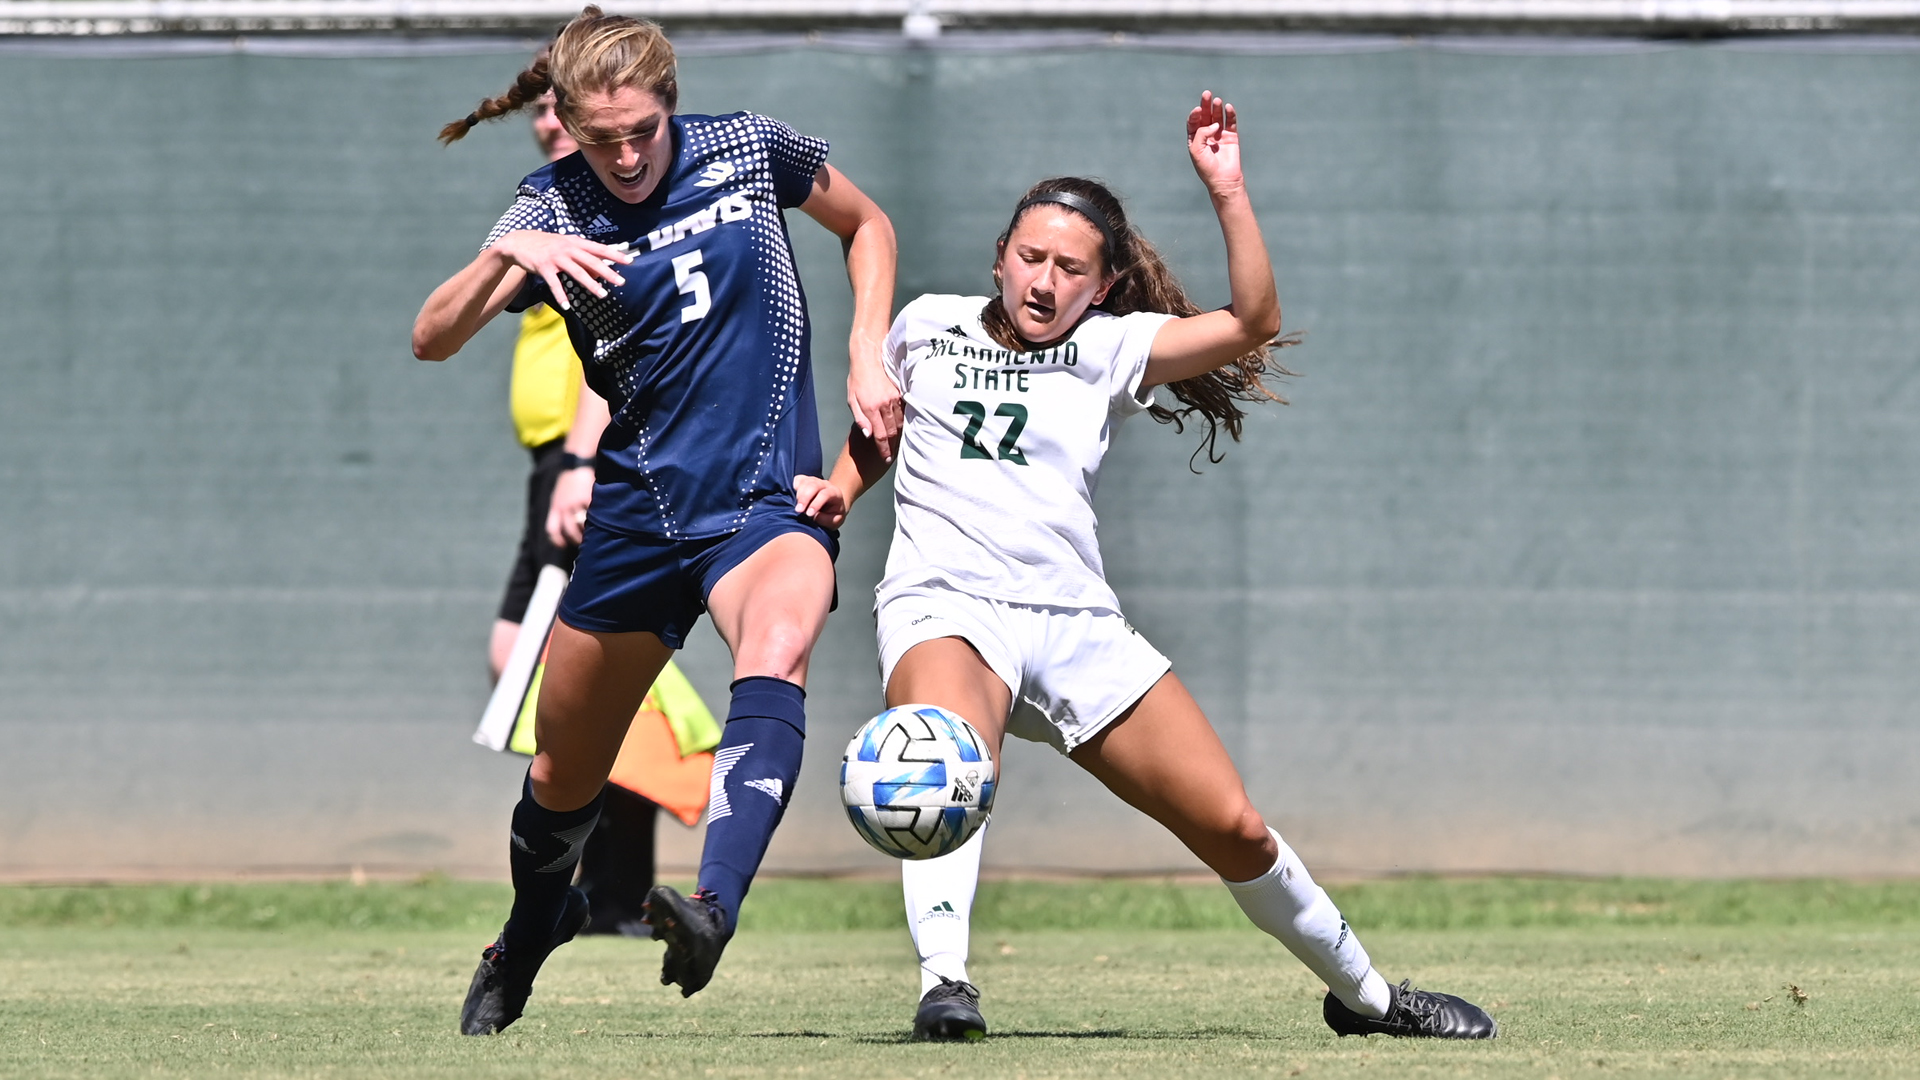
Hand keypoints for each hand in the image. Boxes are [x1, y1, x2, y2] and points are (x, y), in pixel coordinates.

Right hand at [492, 231, 632, 310]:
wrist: (519, 241)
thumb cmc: (547, 245)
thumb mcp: (567, 247)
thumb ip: (583, 258)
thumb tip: (601, 270)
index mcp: (575, 242)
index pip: (598, 248)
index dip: (614, 254)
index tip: (629, 260)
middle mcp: (567, 248)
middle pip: (591, 261)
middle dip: (607, 272)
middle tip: (621, 281)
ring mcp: (556, 257)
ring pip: (577, 272)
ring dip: (590, 284)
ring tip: (602, 295)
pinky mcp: (544, 267)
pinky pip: (554, 283)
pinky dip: (560, 295)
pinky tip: (567, 306)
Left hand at [545, 465, 593, 546]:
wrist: (576, 462)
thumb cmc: (569, 480)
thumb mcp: (558, 495)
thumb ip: (560, 509)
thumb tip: (566, 526)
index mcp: (556, 507)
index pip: (553, 529)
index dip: (558, 540)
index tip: (564, 545)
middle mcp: (564, 507)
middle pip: (569, 530)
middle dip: (577, 539)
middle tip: (584, 542)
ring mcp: (576, 503)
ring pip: (582, 525)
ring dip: (588, 532)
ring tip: (594, 533)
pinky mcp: (588, 499)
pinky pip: (593, 515)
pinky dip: (597, 520)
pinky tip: (602, 522)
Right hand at [794, 474, 849, 528]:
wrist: (831, 504)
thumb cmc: (832, 514)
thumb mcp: (834, 521)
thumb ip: (826, 520)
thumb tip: (813, 516)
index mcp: (834, 493)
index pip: (825, 494)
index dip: (816, 504)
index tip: (808, 514)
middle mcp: (824, 484)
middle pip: (814, 486)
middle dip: (804, 498)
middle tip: (798, 511)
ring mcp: (814, 480)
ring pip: (805, 482)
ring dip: (799, 495)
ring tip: (797, 508)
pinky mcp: (805, 480)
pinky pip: (798, 480)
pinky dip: (794, 487)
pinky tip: (793, 497)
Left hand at [848, 359, 902, 460]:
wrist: (870, 356)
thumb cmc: (857, 378)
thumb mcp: (851, 399)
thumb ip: (859, 419)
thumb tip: (868, 435)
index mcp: (870, 408)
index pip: (880, 435)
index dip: (884, 449)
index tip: (886, 458)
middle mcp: (884, 405)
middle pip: (892, 432)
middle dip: (892, 446)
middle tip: (892, 455)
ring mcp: (895, 399)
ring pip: (901, 423)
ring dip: (900, 435)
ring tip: (898, 444)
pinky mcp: (902, 393)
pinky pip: (905, 412)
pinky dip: (905, 421)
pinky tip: (903, 427)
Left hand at [1186, 91, 1244, 195]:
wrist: (1223, 179)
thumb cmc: (1206, 167)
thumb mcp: (1196, 150)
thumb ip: (1201, 133)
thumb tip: (1213, 123)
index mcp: (1195, 139)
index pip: (1194, 122)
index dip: (1195, 114)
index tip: (1198, 110)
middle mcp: (1207, 135)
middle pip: (1206, 116)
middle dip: (1206, 105)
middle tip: (1206, 94)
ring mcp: (1219, 135)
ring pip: (1218, 117)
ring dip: (1217, 108)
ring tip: (1217, 100)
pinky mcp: (1231, 137)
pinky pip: (1231, 123)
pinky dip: (1230, 114)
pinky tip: (1228, 107)